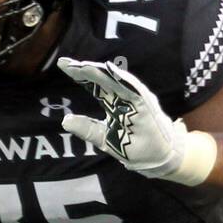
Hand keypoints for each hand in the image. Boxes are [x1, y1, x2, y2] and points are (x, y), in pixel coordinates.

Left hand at [57, 57, 216, 185]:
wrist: (159, 159)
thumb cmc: (135, 147)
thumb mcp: (105, 139)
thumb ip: (88, 129)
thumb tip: (65, 120)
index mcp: (115, 103)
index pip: (95, 86)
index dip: (81, 76)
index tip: (63, 65)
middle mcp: (125, 98)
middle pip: (104, 80)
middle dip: (87, 71)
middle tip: (68, 63)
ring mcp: (137, 101)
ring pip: (117, 82)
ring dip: (102, 73)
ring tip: (85, 67)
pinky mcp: (146, 107)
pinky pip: (134, 91)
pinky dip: (123, 81)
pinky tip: (111, 72)